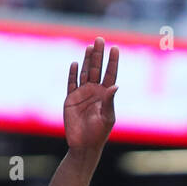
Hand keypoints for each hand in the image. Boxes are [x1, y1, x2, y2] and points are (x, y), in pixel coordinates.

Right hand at [65, 37, 118, 153]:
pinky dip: (73, 74)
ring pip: (85, 73)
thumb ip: (109, 102)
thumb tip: (115, 86)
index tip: (115, 48)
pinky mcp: (71, 99)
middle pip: (97, 69)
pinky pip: (71, 83)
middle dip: (99, 55)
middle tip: (100, 39)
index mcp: (106, 95)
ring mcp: (82, 94)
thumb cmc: (99, 134)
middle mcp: (95, 91)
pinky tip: (75, 64)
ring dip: (87, 60)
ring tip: (90, 47)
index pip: (110, 74)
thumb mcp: (107, 118)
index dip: (112, 61)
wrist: (83, 146)